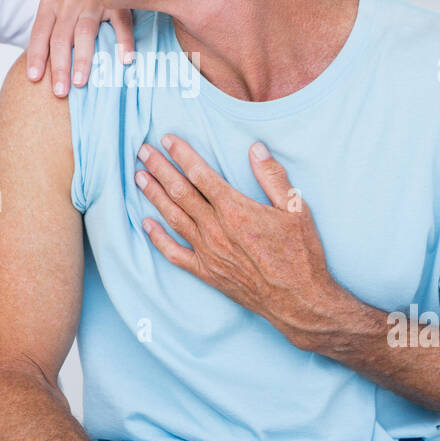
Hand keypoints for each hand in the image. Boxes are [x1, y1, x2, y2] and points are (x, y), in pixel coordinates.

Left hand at [24, 0, 133, 96]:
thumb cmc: (80, 6)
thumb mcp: (60, 14)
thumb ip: (51, 36)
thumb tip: (39, 76)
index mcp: (50, 4)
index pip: (40, 34)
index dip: (36, 57)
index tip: (34, 79)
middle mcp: (69, 0)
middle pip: (61, 37)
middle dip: (59, 67)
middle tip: (60, 92)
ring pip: (84, 32)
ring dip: (83, 59)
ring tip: (81, 82)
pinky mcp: (117, 1)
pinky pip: (120, 23)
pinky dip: (122, 42)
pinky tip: (125, 61)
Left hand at [133, 135, 350, 348]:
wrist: (298, 301)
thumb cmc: (300, 254)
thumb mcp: (295, 209)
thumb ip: (272, 176)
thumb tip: (255, 148)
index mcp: (235, 209)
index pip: (201, 174)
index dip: (182, 154)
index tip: (167, 139)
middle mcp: (215, 229)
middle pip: (180, 192)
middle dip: (160, 168)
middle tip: (143, 151)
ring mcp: (208, 252)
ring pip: (173, 217)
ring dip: (154, 195)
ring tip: (139, 177)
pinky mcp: (206, 272)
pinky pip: (174, 253)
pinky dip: (158, 238)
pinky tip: (146, 224)